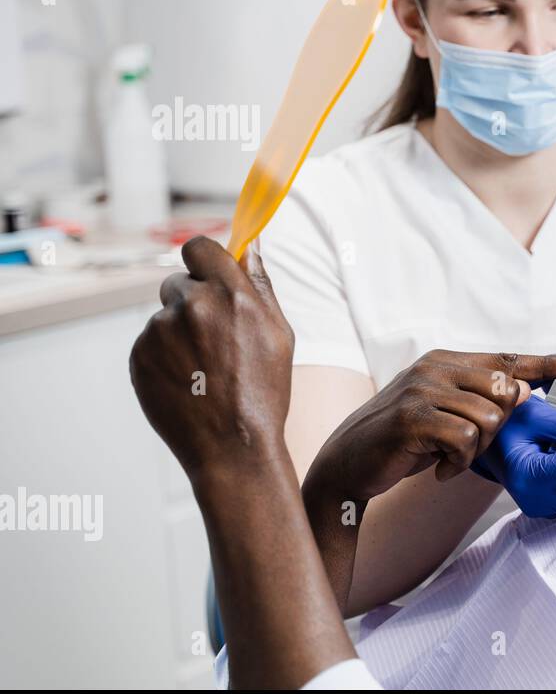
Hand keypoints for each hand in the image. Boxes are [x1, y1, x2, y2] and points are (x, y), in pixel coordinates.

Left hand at [129, 237, 293, 480]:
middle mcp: (191, 305)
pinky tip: (187, 382)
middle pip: (178, 282)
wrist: (233, 447)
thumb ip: (260, 286)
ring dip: (179, 333)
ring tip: (203, 370)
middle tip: (213, 337)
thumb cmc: (264, 391)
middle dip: (192, 300)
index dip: (203, 259)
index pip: (199, 247)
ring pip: (165, 317)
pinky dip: (164, 358)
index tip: (208, 274)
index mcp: (230, 294)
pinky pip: (150, 344)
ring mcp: (160, 331)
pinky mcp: (139, 356)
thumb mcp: (279, 334)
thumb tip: (249, 248)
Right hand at [308, 350, 555, 502]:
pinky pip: (464, 440)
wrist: (347, 465)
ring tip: (445, 458)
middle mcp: (435, 367)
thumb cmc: (403, 440)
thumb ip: (480, 399)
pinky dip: (456, 463)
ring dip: (474, 451)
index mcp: (446, 361)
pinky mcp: (412, 418)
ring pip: (489, 419)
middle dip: (497, 429)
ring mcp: (422, 389)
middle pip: (506, 392)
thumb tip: (527, 390)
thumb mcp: (443, 413)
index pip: (508, 358)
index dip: (548, 362)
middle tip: (465, 447)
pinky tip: (435, 469)